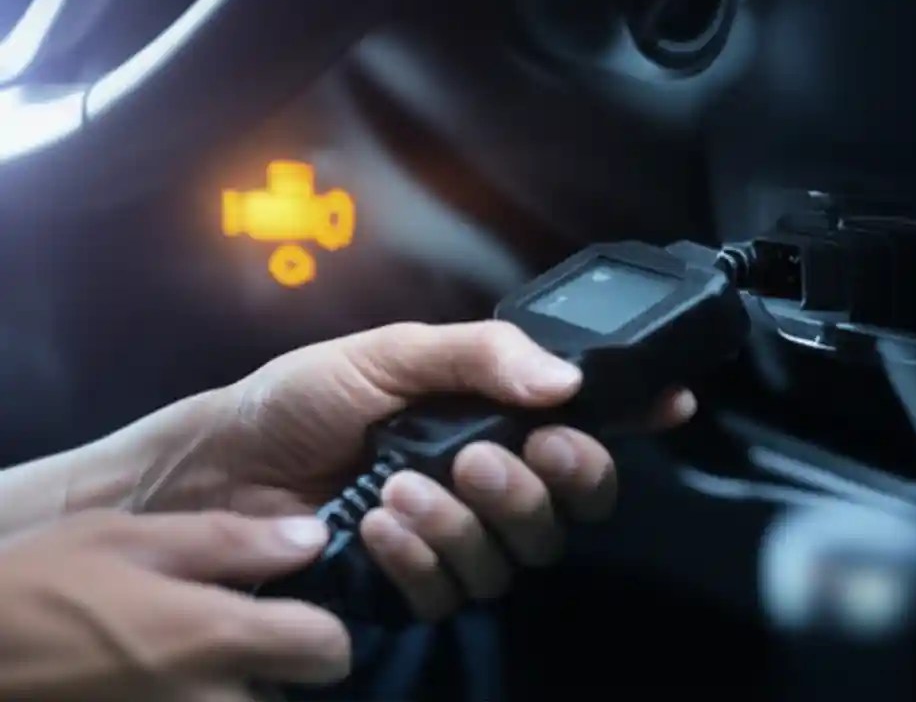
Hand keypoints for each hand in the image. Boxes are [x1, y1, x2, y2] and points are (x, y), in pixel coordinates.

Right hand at [0, 510, 347, 701]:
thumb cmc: (39, 586)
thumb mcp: (126, 539)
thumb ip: (230, 541)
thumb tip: (315, 537)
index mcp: (213, 638)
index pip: (329, 651)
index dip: (324, 631)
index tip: (298, 615)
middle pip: (295, 699)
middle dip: (283, 674)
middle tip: (250, 643)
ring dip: (244, 694)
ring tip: (209, 664)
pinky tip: (175, 684)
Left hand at [135, 321, 695, 618]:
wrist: (217, 471)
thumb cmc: (297, 402)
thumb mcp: (386, 352)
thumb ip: (480, 355)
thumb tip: (564, 380)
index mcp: (491, 414)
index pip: (587, 421)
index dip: (636, 416)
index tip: (669, 406)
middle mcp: (489, 478)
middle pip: (574, 502)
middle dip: (543, 482)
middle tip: (486, 458)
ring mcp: (457, 537)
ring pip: (519, 553)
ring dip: (466, 523)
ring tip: (402, 490)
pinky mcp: (416, 587)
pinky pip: (457, 592)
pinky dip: (421, 560)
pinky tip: (377, 527)